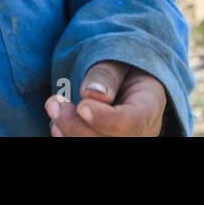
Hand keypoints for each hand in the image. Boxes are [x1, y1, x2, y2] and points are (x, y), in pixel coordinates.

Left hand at [44, 60, 165, 136]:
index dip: (105, 119)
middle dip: (76, 126)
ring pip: (94, 146)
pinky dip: (67, 137)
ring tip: (53, 107)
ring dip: (68, 133)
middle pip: (109, 141)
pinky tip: (57, 125)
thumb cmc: (121, 65)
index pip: (132, 123)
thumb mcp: (118, 58)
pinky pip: (82, 144)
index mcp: (150, 107)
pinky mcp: (102, 139)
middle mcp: (140, 133)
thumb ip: (106, 74)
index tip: (81, 106)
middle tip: (53, 102)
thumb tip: (90, 94)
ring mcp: (122, 139)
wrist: (123, 78)